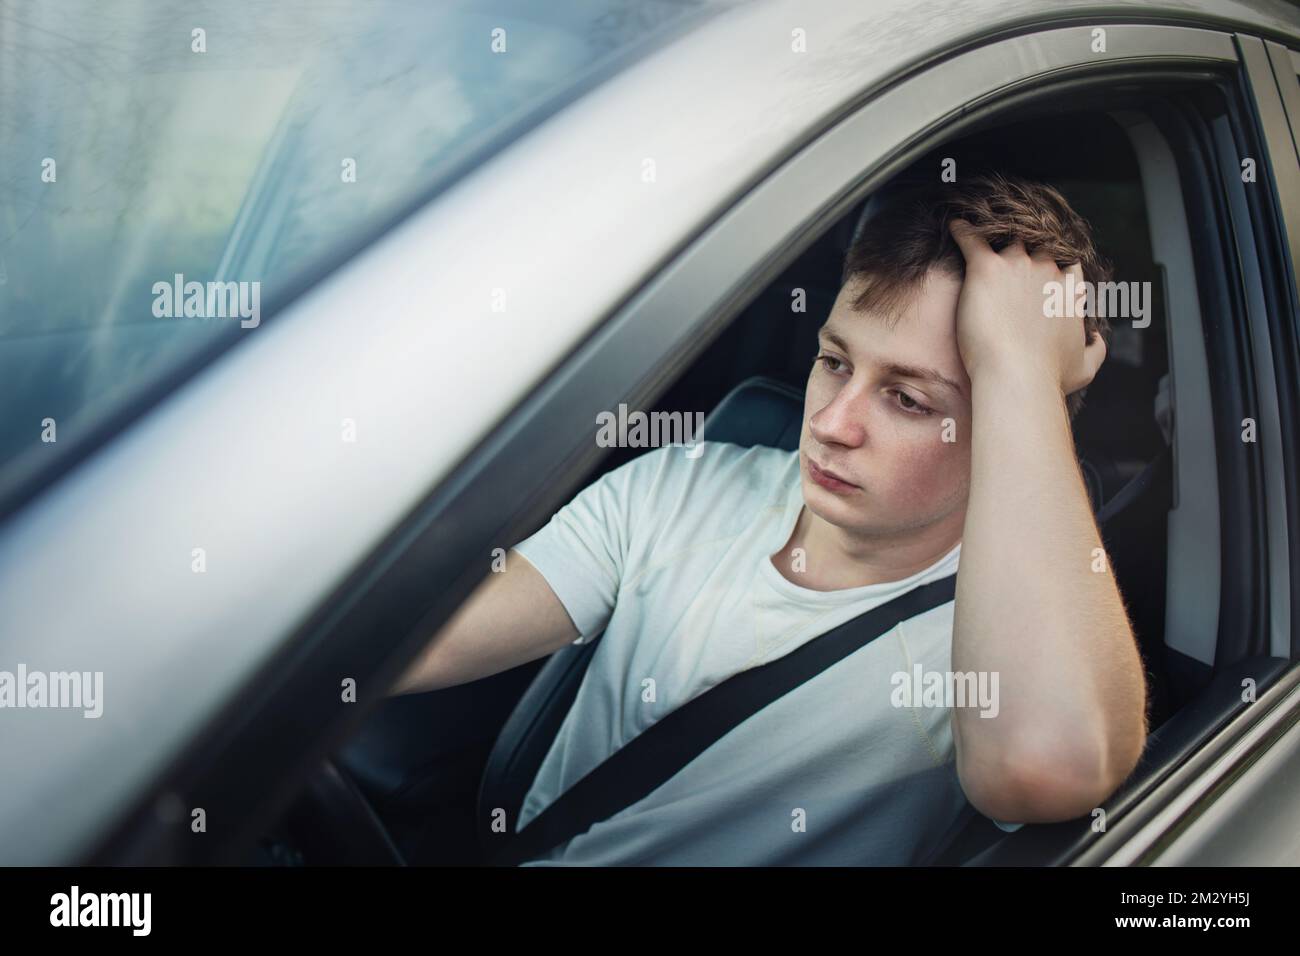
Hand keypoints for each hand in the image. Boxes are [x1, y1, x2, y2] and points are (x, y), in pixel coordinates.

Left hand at [947, 219, 1105, 394]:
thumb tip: (1098, 341)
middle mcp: (1048, 270)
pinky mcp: (987, 268)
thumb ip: (1096, 350)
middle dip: (1024, 252)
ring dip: (995, 239)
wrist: (1018, 376)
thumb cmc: (1049, 377)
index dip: (1053, 266)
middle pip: (1036, 248)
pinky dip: (962, 231)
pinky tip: (954, 226)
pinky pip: (971, 239)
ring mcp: (1017, 265)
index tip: (1040, 273)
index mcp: (1069, 290)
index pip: (1066, 264)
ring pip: (1006, 240)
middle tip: (1005, 260)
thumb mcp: (1084, 367)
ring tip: (981, 239)